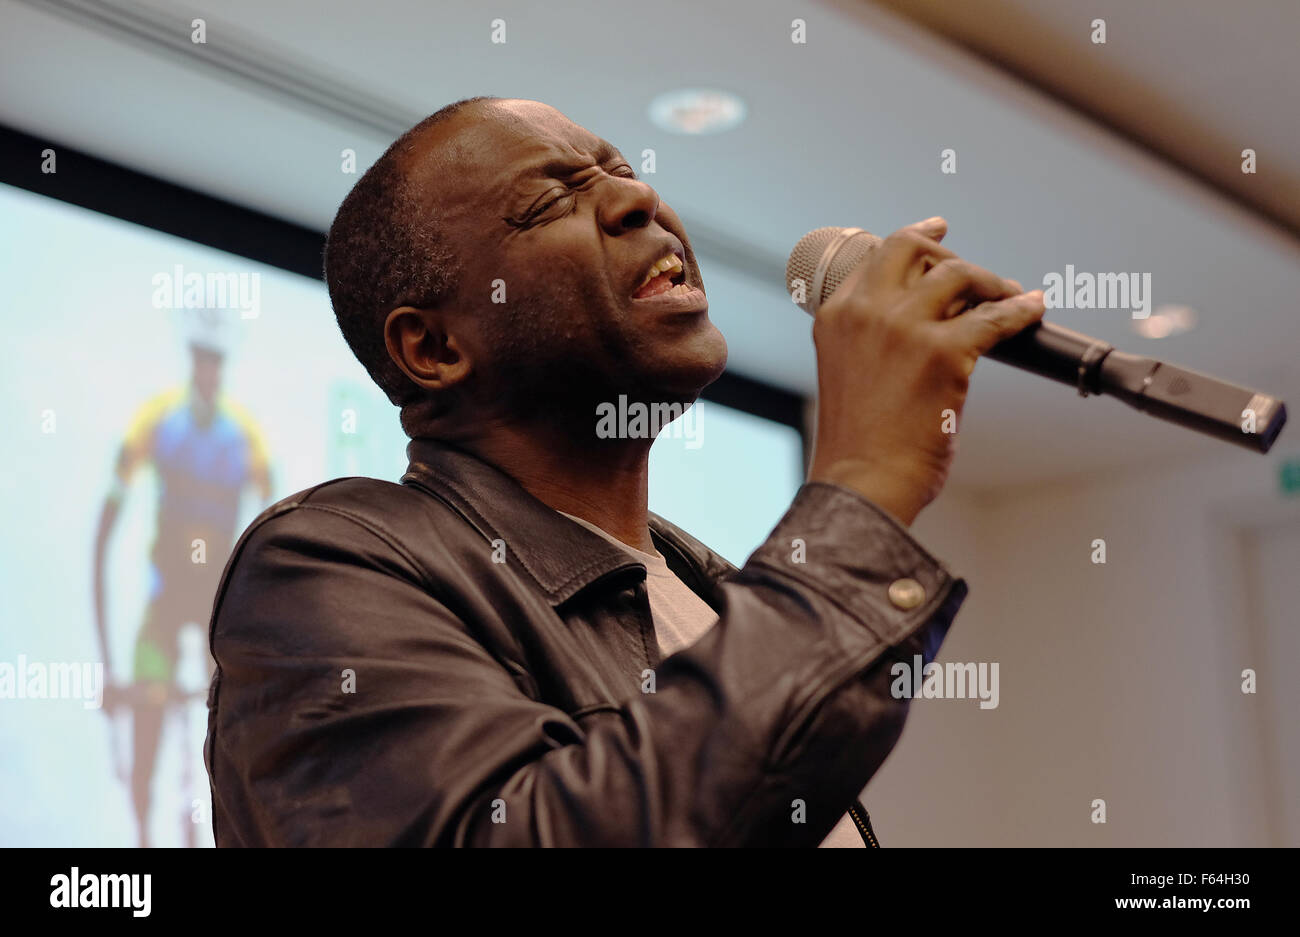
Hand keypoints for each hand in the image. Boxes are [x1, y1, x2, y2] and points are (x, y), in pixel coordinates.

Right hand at [806, 217, 1045, 525]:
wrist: (862, 483)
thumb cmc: (859, 445)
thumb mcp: (849, 374)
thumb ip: (872, 339)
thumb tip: (930, 321)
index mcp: (835, 316)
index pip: (876, 257)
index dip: (913, 241)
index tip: (935, 232)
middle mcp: (864, 311)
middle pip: (912, 248)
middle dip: (949, 252)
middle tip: (978, 273)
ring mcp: (903, 326)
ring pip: (959, 273)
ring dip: (991, 282)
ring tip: (1012, 298)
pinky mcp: (942, 351)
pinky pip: (995, 317)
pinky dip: (1021, 311)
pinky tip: (1033, 311)